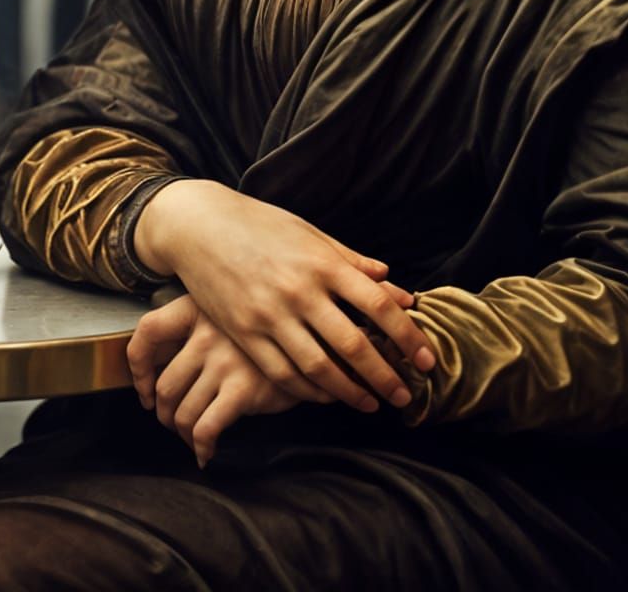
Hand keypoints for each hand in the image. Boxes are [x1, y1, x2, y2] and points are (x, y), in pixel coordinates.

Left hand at [127, 294, 315, 467]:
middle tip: (173, 422)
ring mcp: (225, 359)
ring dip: (182, 433)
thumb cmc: (273, 335)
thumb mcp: (232, 317)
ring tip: (192, 438)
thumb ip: (201, 332)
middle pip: (165, 385)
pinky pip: (205, 428)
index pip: (147, 331)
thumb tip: (162, 374)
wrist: (321, 341)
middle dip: (165, 414)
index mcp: (200, 307)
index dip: (137, 366)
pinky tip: (207, 452)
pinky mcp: (242, 388)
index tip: (145, 389)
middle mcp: (209, 330)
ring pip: (182, 411)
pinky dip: (201, 447)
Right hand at [133, 180, 434, 412]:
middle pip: (352, 344)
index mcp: (323, 262)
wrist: (200, 227)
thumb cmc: (262, 225)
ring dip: (350, 392)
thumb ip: (355, 263)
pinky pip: (282, 373)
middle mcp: (299, 291)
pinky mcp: (243, 334)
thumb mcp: (312, 234)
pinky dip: (309, 390)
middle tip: (405, 396)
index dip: (407, 336)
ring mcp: (269, 315)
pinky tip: (328, 396)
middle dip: (384, 375)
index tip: (427, 360)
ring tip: (372, 403)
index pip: (377, 305)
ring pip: (318, 367)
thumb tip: (399, 290)